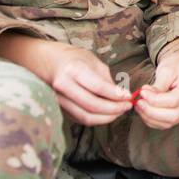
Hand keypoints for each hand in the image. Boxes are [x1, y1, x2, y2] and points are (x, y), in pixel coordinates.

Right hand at [0, 35, 131, 125]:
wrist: (50, 63)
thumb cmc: (75, 59)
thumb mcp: (94, 62)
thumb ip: (106, 79)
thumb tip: (121, 96)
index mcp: (73, 70)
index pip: (97, 87)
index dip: (115, 94)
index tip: (128, 96)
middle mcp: (63, 86)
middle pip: (92, 105)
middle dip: (113, 109)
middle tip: (128, 106)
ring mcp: (59, 100)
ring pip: (86, 116)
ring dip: (107, 117)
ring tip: (121, 111)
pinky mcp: (60, 109)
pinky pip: (81, 118)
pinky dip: (97, 119)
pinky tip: (109, 113)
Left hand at [134, 40, 178, 129]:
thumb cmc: (175, 65)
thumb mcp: (166, 70)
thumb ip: (158, 85)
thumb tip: (146, 97)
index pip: (173, 101)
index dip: (155, 100)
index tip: (142, 92)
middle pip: (173, 116)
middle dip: (151, 111)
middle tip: (139, 102)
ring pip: (168, 123)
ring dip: (150, 117)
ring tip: (139, 105)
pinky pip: (165, 124)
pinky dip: (152, 120)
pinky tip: (144, 110)